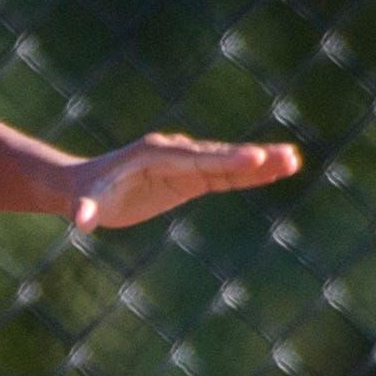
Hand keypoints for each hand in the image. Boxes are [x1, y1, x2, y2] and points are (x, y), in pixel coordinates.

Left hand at [67, 132, 302, 232]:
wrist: (85, 187)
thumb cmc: (85, 194)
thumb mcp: (83, 203)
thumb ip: (83, 210)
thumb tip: (81, 223)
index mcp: (153, 154)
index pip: (195, 157)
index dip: (225, 158)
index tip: (254, 157)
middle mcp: (174, 153)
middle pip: (218, 155)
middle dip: (251, 158)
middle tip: (286, 157)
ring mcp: (185, 164)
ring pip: (227, 164)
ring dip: (259, 164)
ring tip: (293, 161)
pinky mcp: (190, 178)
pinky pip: (223, 177)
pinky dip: (247, 176)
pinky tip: (275, 173)